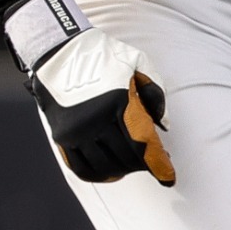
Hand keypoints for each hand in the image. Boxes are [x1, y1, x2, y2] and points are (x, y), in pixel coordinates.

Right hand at [29, 29, 175, 185]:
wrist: (61, 52)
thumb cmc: (104, 55)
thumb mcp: (138, 62)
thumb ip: (155, 93)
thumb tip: (163, 126)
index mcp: (117, 99)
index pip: (142, 141)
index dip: (158, 164)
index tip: (169, 177)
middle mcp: (95, 119)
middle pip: (126, 157)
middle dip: (144, 164)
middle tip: (151, 160)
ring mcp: (76, 130)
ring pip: (105, 167)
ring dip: (124, 170)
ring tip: (131, 164)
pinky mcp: (61, 137)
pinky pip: (81, 168)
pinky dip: (99, 175)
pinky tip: (110, 170)